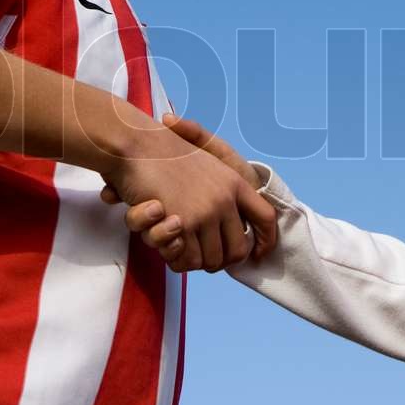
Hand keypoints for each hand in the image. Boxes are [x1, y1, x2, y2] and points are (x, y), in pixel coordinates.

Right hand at [104, 118, 275, 273]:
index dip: (265, 241)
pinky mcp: (183, 223)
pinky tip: (169, 247)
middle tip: (202, 258)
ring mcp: (205, 212)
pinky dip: (177, 259)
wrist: (138, 142)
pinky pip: (188, 259)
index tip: (259, 254)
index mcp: (235, 182)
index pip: (266, 219)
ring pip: (212, 260)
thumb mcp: (204, 156)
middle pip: (238, 251)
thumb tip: (240, 224)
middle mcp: (225, 199)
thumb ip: (221, 185)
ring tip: (180, 249)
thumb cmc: (164, 150)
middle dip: (221, 261)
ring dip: (195, 262)